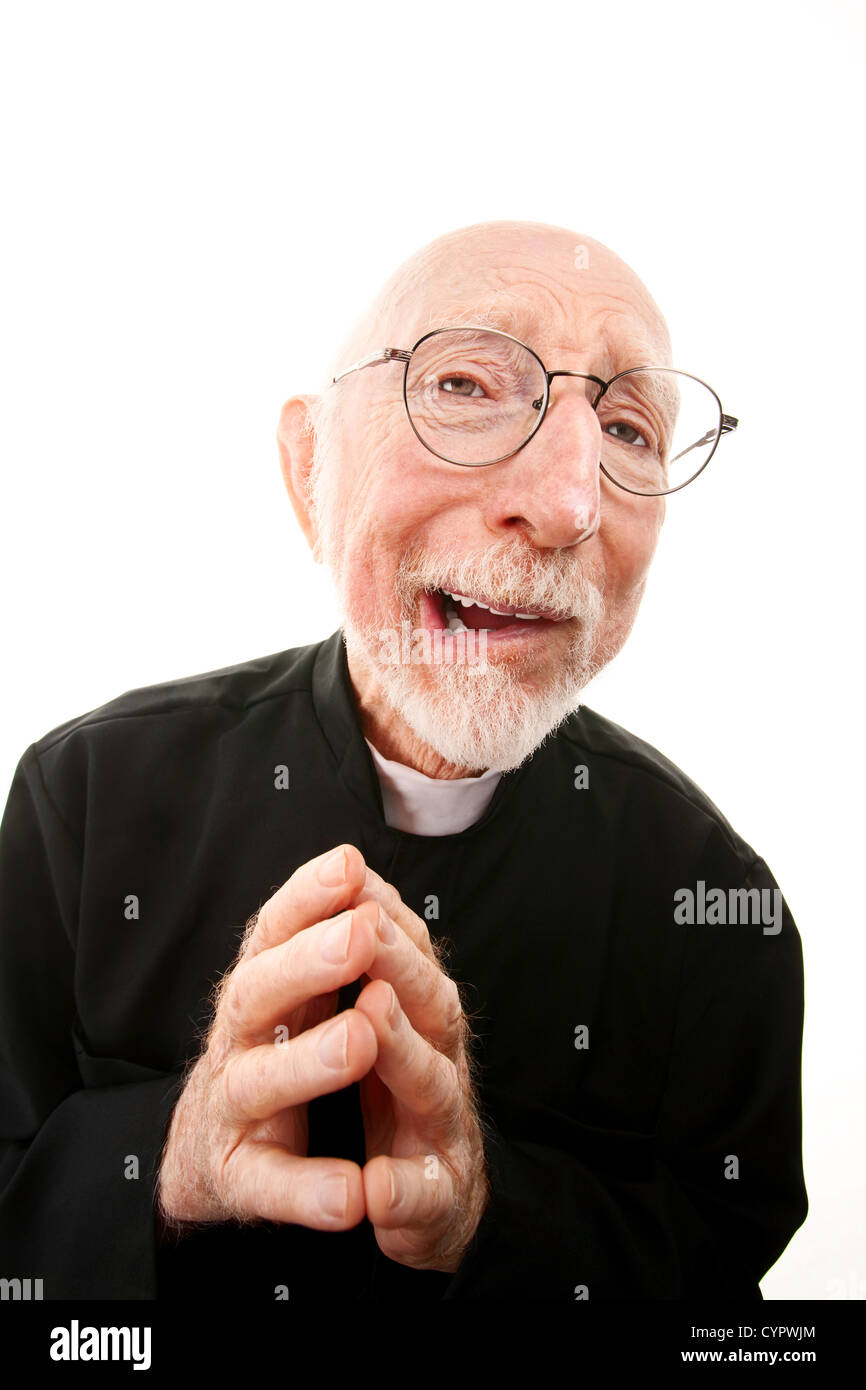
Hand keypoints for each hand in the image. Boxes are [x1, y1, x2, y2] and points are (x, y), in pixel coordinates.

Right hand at [156, 845, 383, 1232]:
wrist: (212, 1156)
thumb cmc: (271, 1055)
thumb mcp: (292, 994)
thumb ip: (319, 939)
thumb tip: (354, 869)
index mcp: (260, 990)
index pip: (274, 933)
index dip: (306, 898)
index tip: (349, 866)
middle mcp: (237, 1041)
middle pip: (256, 995)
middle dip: (307, 964)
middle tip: (358, 936)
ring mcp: (233, 1110)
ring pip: (260, 1084)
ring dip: (310, 1061)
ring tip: (360, 1041)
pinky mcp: (240, 1179)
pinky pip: (270, 1185)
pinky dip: (307, 1190)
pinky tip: (349, 1194)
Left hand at [349, 863, 489, 1273]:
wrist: (414, 1201)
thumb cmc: (385, 1091)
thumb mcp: (369, 1019)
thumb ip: (367, 957)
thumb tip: (347, 866)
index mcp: (414, 1014)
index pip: (405, 951)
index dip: (380, 910)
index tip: (348, 871)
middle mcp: (439, 1061)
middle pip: (431, 1006)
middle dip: (396, 966)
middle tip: (361, 931)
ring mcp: (440, 1131)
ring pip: (431, 1088)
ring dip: (401, 1056)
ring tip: (367, 1027)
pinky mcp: (435, 1201)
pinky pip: (422, 1198)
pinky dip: (400, 1193)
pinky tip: (372, 1190)